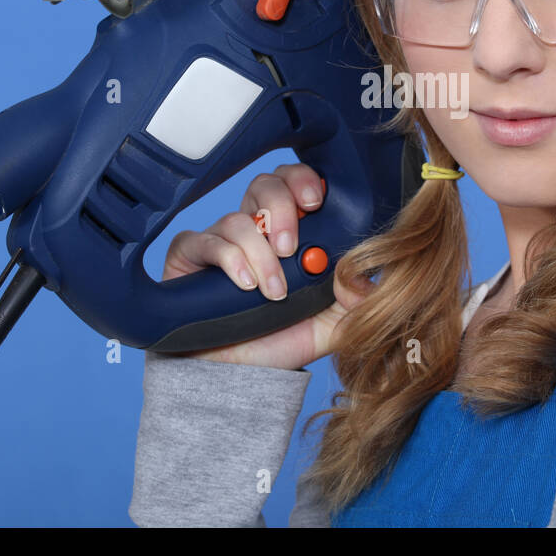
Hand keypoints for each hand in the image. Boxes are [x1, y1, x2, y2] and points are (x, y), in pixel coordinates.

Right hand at [155, 163, 372, 370]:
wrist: (241, 374)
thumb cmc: (281, 340)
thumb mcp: (330, 323)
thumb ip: (355, 300)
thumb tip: (367, 279)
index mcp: (288, 230)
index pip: (294, 183)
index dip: (303, 180)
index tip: (316, 202)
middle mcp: (254, 228)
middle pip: (264, 184)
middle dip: (282, 209)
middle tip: (292, 247)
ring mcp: (220, 239)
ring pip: (238, 220)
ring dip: (261, 255)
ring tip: (273, 291)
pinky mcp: (188, 256)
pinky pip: (204, 240)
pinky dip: (230, 260)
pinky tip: (245, 284)